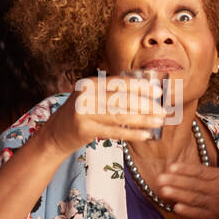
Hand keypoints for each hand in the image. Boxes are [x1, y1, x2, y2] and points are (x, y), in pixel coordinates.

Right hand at [44, 73, 165, 154]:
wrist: (55, 134)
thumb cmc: (81, 115)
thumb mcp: (92, 98)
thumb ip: (111, 94)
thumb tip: (145, 94)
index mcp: (90, 83)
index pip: (119, 83)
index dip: (140, 87)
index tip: (157, 92)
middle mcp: (86, 95)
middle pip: (121, 99)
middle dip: (145, 105)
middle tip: (162, 110)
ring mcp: (84, 112)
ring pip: (120, 116)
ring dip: (143, 119)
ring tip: (159, 122)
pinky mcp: (84, 129)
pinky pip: (114, 132)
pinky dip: (132, 133)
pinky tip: (146, 135)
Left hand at [157, 135, 218, 218]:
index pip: (200, 171)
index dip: (185, 169)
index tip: (170, 166)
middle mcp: (217, 190)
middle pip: (193, 184)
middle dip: (175, 181)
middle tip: (158, 179)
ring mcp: (216, 205)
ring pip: (194, 198)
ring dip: (178, 195)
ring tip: (163, 191)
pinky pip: (201, 214)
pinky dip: (189, 212)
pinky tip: (177, 208)